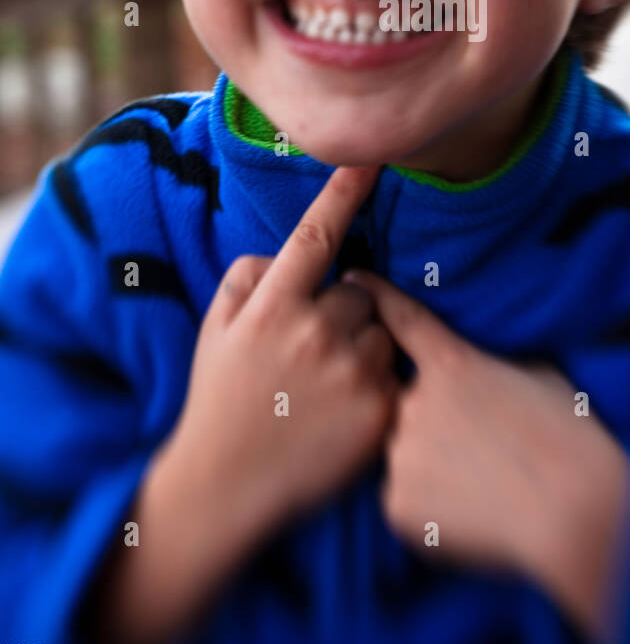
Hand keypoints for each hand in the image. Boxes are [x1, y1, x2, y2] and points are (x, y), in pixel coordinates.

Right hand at [166, 166, 399, 557]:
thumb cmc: (221, 399)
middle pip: (361, 291)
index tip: (373, 156)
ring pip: (384, 330)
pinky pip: (398, 372)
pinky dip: (381, 385)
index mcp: (272, 307)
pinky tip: (346, 412)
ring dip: (366, 346)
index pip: (315, 236)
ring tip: (328, 386)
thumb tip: (286, 252)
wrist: (226, 486)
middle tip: (313, 353)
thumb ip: (248, 277)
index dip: (345, 191)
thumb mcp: (216, 329)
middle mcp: (314, 332)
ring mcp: (350, 373)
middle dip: (345, 310)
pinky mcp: (379, 411)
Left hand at [340, 268, 629, 643]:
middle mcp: (414, 402)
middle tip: (485, 450)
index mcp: (451, 363)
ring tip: (485, 487)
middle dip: (436, 423)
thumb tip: (478, 370)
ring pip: (406, 455)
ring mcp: (401, 453)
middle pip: (409, 405)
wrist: (574, 511)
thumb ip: (489, 366)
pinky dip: (430, 507)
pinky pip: (405, 499)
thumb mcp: (536, 374)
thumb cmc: (569, 437)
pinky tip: (472, 514)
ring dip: (434, 466)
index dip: (377, 295)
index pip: (403, 319)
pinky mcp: (397, 504)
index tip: (354, 278)